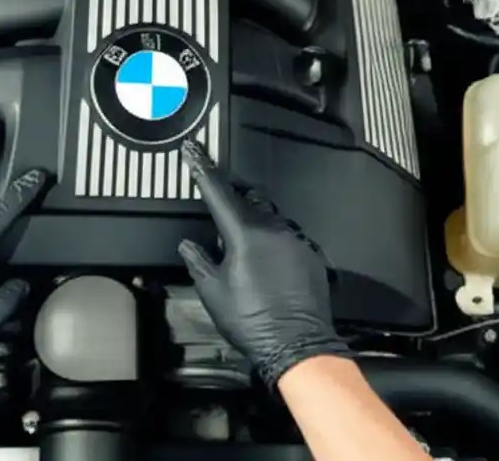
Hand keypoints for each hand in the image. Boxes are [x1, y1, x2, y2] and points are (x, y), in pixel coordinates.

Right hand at [177, 140, 349, 386]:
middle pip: (248, 201)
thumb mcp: (213, 292)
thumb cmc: (253, 321)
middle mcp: (274, 230)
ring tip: (240, 252)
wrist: (298, 346)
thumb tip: (188, 245)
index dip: (203, 170)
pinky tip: (264, 266)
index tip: (194, 151)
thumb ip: (199, 261)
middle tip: (217, 218)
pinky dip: (271, 243)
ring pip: (269, 218)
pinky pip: (286, 237)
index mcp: (245, 234)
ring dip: (253, 224)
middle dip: (231, 202)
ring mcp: (296, 241)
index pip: (219, 193)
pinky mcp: (310, 256)